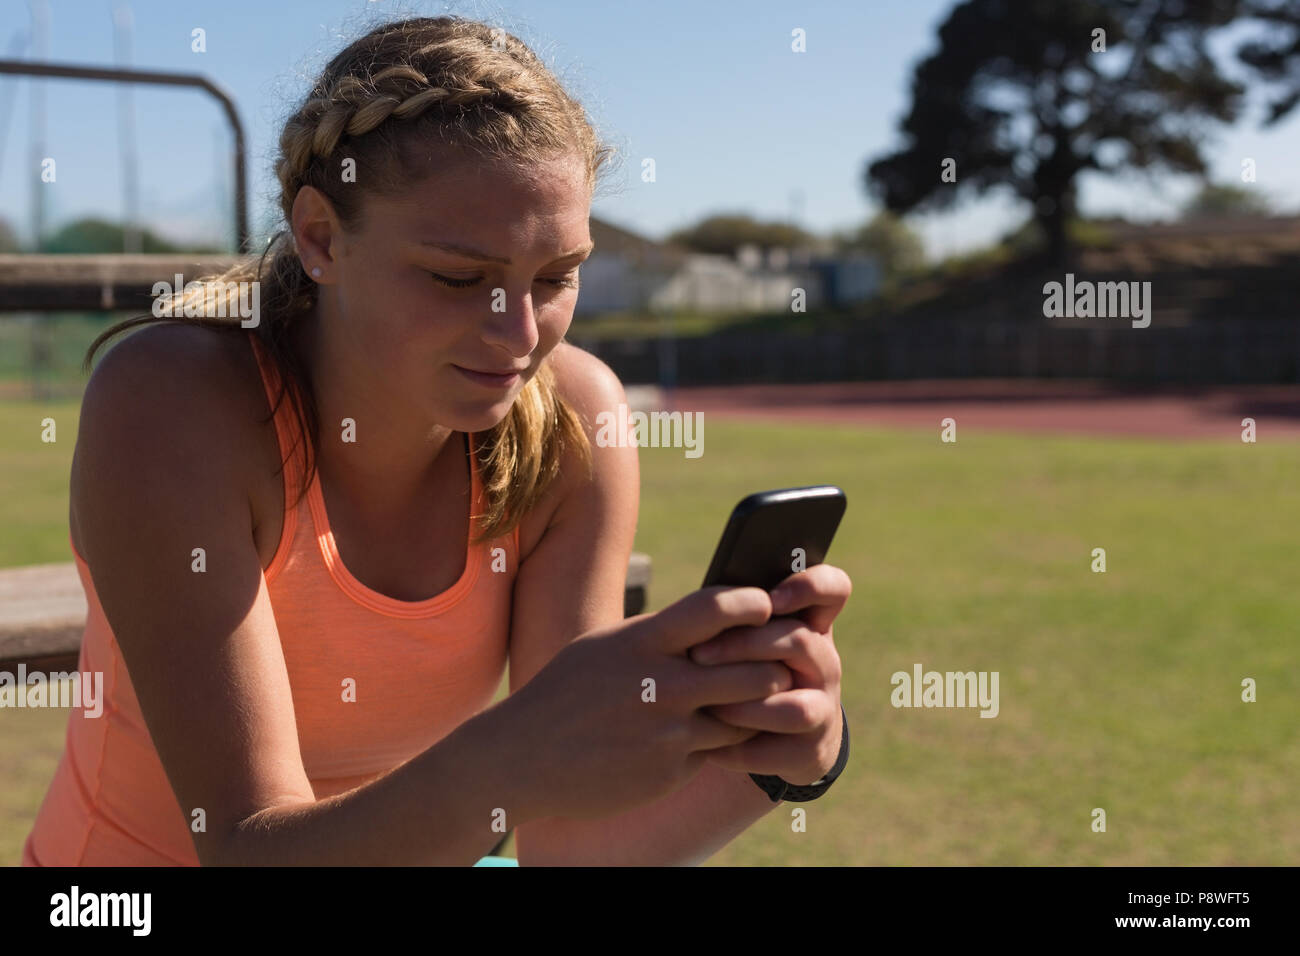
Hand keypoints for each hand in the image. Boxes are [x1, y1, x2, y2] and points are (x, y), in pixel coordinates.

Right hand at [504, 586, 796, 821]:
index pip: (717, 608)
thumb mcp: (605, 646)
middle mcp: (662, 685)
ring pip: (743, 718)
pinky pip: (714, 753)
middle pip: (752, 671)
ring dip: (750, 711)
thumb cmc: (566, 692)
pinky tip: (692, 738)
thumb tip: (716, 612)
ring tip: (743, 701)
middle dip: (772, 668)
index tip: (767, 606)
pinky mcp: (670, 771)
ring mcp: (669, 732)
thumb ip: (659, 633)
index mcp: (642, 642)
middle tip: (777, 663)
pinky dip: (712, 745)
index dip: (754, 604)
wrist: (523, 757)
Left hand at [688, 563, 850, 785]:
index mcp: (809, 624)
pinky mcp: (810, 751)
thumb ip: (734, 617)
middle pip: (800, 642)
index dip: (809, 587)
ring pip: (794, 708)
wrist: (771, 736)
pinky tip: (706, 746)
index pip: (833, 588)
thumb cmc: (743, 669)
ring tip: (706, 706)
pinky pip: (774, 750)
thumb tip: (697, 605)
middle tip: (697, 655)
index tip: (770, 600)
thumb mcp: (743, 637)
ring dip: (744, 706)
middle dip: (744, 646)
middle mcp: (823, 664)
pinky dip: (735, 748)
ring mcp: (823, 708)